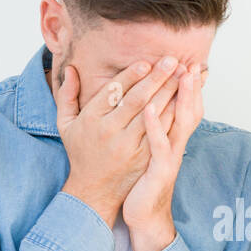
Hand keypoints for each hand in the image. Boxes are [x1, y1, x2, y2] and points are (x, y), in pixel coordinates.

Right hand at [55, 56, 183, 225]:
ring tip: (183, 75)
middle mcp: (110, 131)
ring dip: (170, 93)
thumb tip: (70, 68)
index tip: (146, 62)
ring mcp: (128, 145)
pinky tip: (184, 101)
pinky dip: (173, 115)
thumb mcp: (66, 124)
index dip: (131, 75)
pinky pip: (161, 132)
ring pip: (153, 114)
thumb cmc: (81, 152)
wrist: (95, 189)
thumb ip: (67, 95)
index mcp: (91, 119)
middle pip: (137, 100)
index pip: (114, 91)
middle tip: (172, 60)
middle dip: (157, 78)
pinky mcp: (143, 156)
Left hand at [124, 65, 206, 250]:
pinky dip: (154, 126)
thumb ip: (156, 132)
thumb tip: (154, 111)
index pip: (187, 109)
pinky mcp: (159, 170)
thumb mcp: (151, 154)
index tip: (192, 66)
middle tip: (193, 63)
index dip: (192, 88)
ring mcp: (170, 157)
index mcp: (173, 141)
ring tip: (179, 75)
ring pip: (179, 123)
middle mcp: (176, 146)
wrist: (145, 217)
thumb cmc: (142, 184)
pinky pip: (158, 144)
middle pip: (189, 111)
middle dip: (192, 87)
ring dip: (180, 98)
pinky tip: (148, 109)